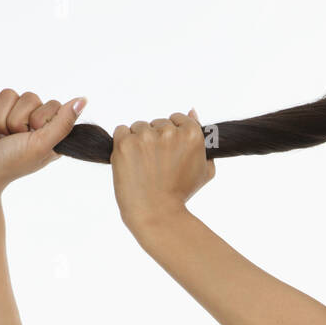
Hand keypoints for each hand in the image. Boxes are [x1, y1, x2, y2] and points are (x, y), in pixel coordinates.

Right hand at [0, 89, 86, 194]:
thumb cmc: (9, 163)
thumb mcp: (41, 145)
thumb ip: (63, 123)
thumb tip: (82, 100)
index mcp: (50, 132)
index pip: (50, 103)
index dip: (36, 118)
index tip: (29, 136)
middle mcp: (33, 123)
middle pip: (28, 97)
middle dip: (14, 120)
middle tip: (10, 140)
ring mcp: (12, 116)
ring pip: (8, 94)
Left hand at [111, 110, 214, 232]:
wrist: (156, 214)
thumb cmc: (180, 194)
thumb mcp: (204, 170)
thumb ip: (203, 140)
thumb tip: (191, 111)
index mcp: (191, 134)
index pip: (177, 118)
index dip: (171, 137)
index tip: (168, 154)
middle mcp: (169, 131)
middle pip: (157, 123)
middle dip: (155, 140)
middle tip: (156, 165)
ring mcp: (146, 136)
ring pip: (138, 127)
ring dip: (138, 142)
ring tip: (143, 167)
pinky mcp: (125, 143)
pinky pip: (121, 131)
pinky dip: (122, 144)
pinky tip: (130, 163)